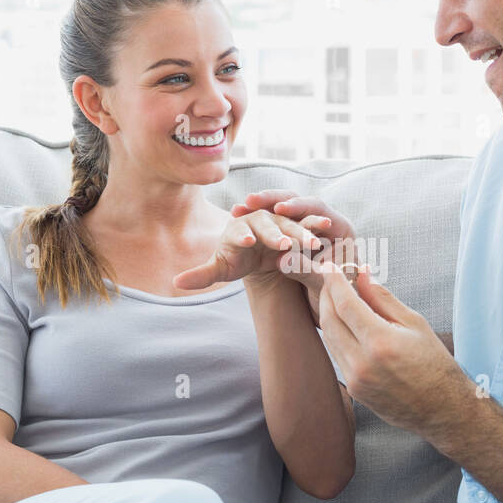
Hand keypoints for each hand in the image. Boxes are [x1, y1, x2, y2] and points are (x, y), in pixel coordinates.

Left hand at [173, 208, 325, 291]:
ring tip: (312, 241)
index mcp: (238, 229)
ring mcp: (279, 220)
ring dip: (301, 228)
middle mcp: (259, 219)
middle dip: (277, 234)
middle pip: (267, 224)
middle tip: (285, 245)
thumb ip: (202, 275)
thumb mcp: (222, 270)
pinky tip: (327, 226)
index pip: (239, 230)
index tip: (247, 242)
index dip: (243, 234)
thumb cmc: (238, 260)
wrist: (258, 250)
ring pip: (290, 222)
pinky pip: (307, 220)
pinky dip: (316, 221)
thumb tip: (176, 283)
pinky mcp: (297, 222)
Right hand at [232, 190, 359, 321]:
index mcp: (341, 228)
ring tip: (238, 207)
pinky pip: (272, 219)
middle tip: (251, 200)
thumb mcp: (321, 284)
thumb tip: (283, 259)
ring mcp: (305, 225)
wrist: (332, 304)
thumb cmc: (332, 294)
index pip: (317, 207)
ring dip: (260, 205)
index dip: (297, 207)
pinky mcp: (291, 232)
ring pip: (281, 208)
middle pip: (295, 200)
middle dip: (272, 199)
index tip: (279, 208)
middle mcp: (323, 220)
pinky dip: (257, 215)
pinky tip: (237, 213)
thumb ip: (305, 270)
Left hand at [312, 261, 465, 433]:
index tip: (330, 266)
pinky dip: (336, 334)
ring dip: (328, 314)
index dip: (334, 281)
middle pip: (330, 320)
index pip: (346, 304)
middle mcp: (363, 363)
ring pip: (329, 338)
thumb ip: (383, 298)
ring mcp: (355, 379)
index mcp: (381, 343)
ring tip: (336, 296)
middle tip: (330, 278)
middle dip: (327, 295)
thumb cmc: (434, 362)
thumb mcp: (415, 323)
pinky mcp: (354, 390)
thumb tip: (362, 274)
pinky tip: (343, 322)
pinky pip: (336, 355)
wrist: (442, 409)